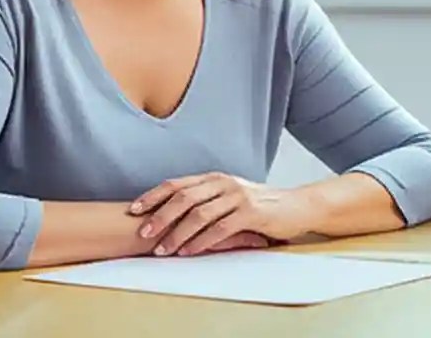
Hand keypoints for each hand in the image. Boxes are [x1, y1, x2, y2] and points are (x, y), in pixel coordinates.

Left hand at [130, 172, 308, 256]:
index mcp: (215, 179)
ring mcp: (238, 197)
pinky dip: (201, 241)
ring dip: (177, 233)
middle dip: (160, 216)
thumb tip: (169, 217)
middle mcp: (224, 184)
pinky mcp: (251, 213)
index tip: (133, 210)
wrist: (296, 206)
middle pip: (184, 198)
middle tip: (143, 233)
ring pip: (199, 214)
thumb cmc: (260, 206)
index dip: (153, 196)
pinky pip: (220, 228)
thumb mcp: (230, 198)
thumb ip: (205, 202)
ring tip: (163, 249)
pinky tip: (189, 251)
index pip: (177, 184)